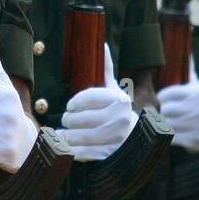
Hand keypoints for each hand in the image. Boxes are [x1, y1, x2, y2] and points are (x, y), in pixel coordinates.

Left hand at [57, 45, 135, 161]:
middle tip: (67, 121)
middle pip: (78, 118)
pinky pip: (82, 152)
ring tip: (62, 133)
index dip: (73, 103)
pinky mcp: (110, 154)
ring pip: (77, 136)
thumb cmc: (117, 110)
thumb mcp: (114, 90)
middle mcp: (120, 118)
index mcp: (119, 99)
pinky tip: (69, 146)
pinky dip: (72, 149)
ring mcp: (116, 137)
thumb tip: (102, 45)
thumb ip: (106, 69)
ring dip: (65, 135)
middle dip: (68, 120)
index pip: (84, 98)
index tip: (70, 106)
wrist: (136, 138)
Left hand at [158, 59, 198, 151]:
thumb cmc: (197, 104)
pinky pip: (170, 138)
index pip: (165, 95)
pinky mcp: (195, 141)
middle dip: (162, 112)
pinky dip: (168, 137)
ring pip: (166, 124)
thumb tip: (189, 36)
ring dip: (164, 124)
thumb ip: (188, 68)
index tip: (167, 101)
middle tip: (167, 113)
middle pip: (165, 110)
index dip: (162, 99)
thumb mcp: (195, 86)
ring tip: (170, 122)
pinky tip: (175, 133)